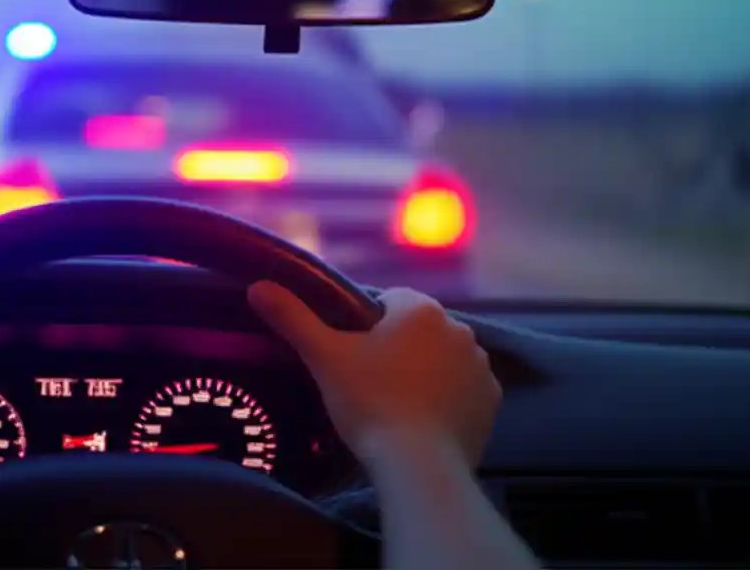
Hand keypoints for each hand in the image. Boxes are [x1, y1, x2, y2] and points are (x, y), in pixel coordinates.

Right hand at [247, 283, 499, 467]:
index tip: (353, 356)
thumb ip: (292, 317)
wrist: (417, 464)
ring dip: (426, 371)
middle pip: (418, 330)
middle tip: (370, 384)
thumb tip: (257, 286)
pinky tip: (425, 422)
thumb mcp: (324, 357)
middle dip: (399, 348)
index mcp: (420, 309)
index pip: (390, 301)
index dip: (367, 326)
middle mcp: (459, 328)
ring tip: (397, 407)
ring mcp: (480, 365)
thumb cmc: (369, 402)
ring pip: (443, 358)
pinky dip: (448, 399)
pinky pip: (465, 389)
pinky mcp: (491, 401)